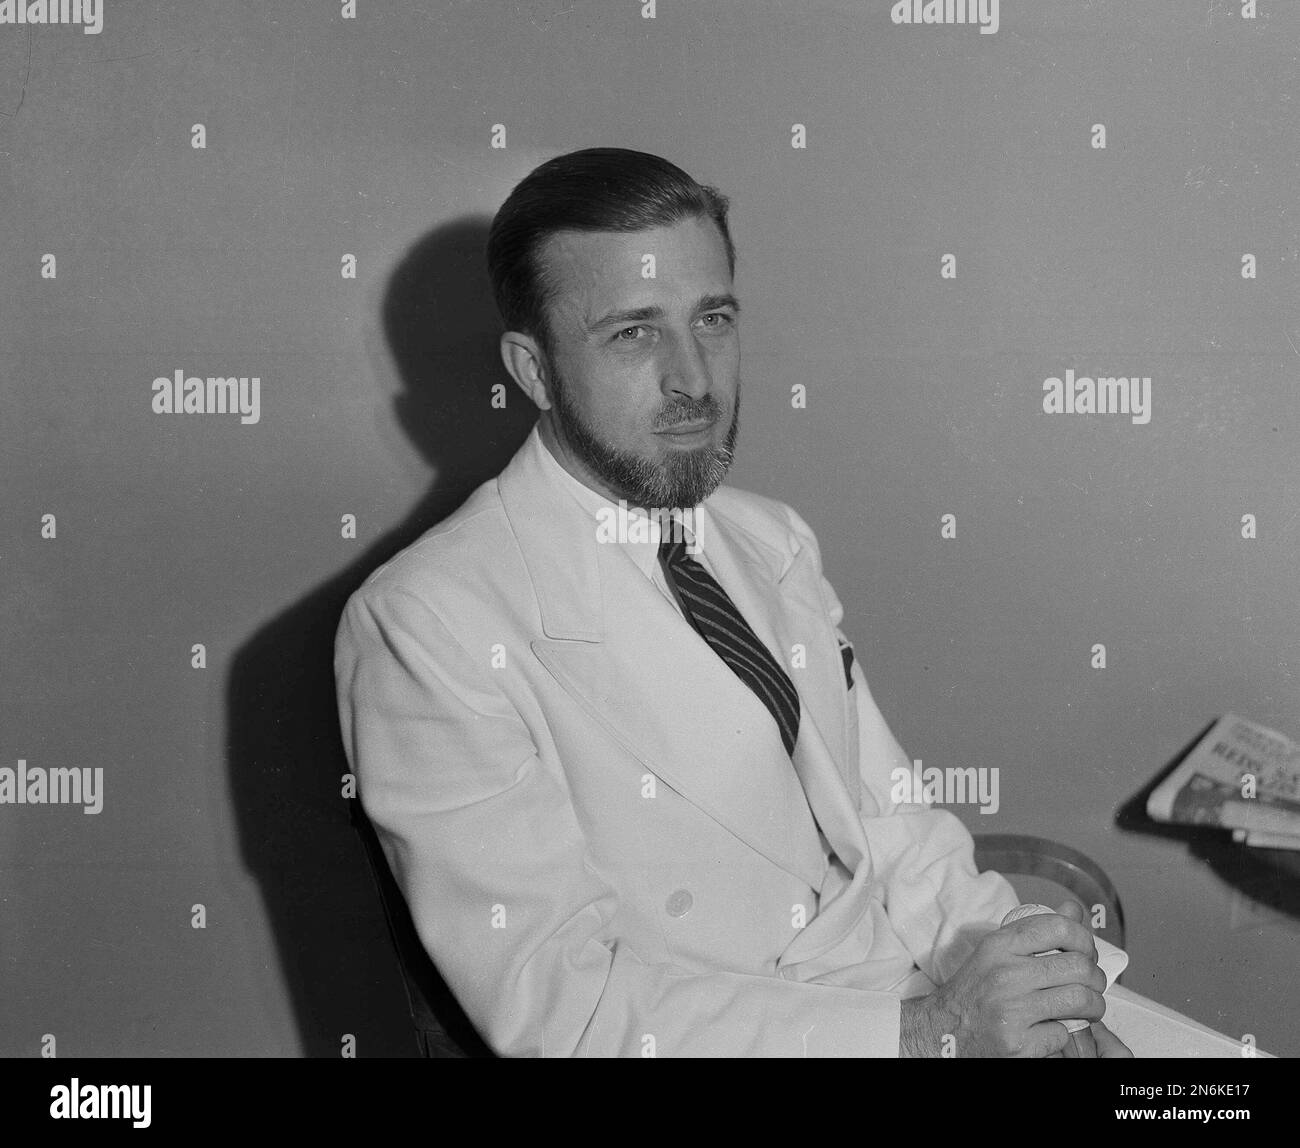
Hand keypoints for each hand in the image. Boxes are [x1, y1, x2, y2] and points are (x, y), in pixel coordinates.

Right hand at [899, 903, 1106, 1056]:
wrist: (943, 1029)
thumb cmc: (975, 989)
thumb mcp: (998, 951)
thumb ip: (1037, 931)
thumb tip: (1074, 909)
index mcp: (1000, 945)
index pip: (1059, 928)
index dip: (1084, 938)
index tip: (1086, 951)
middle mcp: (1005, 974)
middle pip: (1079, 967)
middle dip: (1096, 979)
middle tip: (1092, 986)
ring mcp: (1011, 1010)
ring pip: (1080, 1001)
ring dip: (1093, 1007)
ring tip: (1085, 1009)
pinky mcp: (1018, 1043)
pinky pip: (1064, 1034)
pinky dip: (1064, 1034)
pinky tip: (1052, 1028)